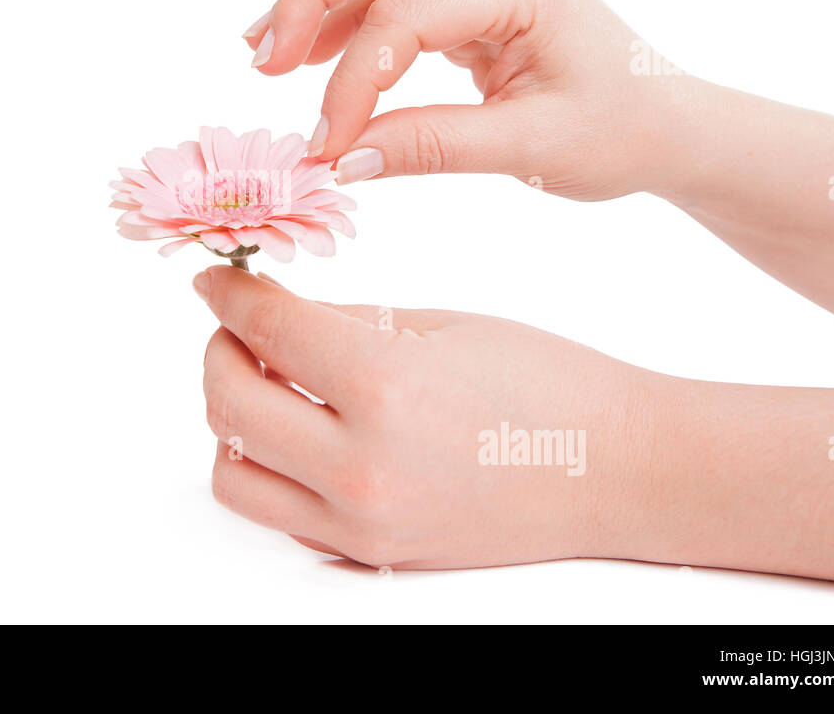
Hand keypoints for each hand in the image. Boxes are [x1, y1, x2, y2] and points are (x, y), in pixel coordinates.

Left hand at [194, 265, 833, 584]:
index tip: (215, 278)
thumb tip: (272, 313)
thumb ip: (344, 321)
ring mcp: (362, 523)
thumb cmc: (547, 383)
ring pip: (234, 474)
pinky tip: (304, 430)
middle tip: (237, 328)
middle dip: (219, 351)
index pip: (265, 329)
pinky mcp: (371, 554)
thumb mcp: (441, 324)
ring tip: (270, 385)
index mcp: (384, 386)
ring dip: (232, 420)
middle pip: (227, 405)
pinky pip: (280, 513)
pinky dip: (271, 468)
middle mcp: (361, 466)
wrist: (618, 470)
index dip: (227, 293)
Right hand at [243, 0, 833, 337]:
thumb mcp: (532, 148)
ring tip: (265, 60)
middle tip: (262, 65)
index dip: (351, 83)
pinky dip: (341, 18)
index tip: (327, 148)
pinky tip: (309, 59)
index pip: (402, 17)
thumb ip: (433, 148)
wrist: (666, 122)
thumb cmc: (619, 131)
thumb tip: (340, 160)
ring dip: (313, 1)